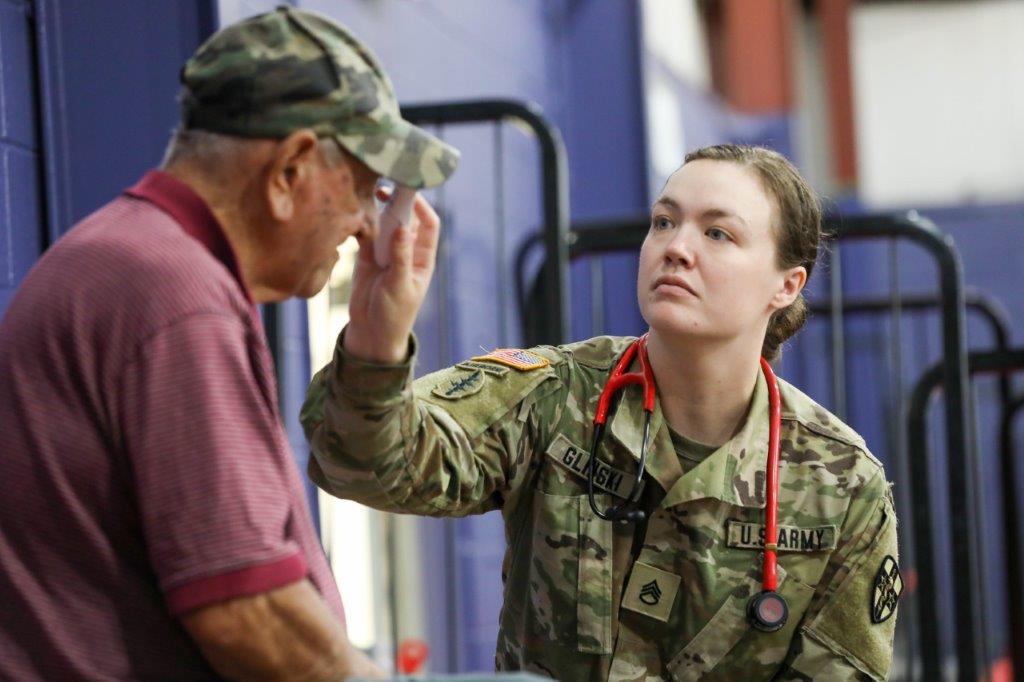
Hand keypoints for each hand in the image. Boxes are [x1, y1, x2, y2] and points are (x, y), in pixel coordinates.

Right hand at [344, 187, 439, 362]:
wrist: (371, 333)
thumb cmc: (394, 315)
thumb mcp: (399, 286)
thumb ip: (400, 257)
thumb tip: (403, 226)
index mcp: (422, 258)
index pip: (429, 224)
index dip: (422, 207)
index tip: (409, 192)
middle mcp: (406, 250)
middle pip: (405, 218)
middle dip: (396, 202)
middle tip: (382, 189)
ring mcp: (386, 252)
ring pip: (383, 223)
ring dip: (376, 211)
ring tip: (365, 197)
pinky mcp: (366, 256)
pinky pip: (365, 234)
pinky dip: (360, 224)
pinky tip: (353, 216)